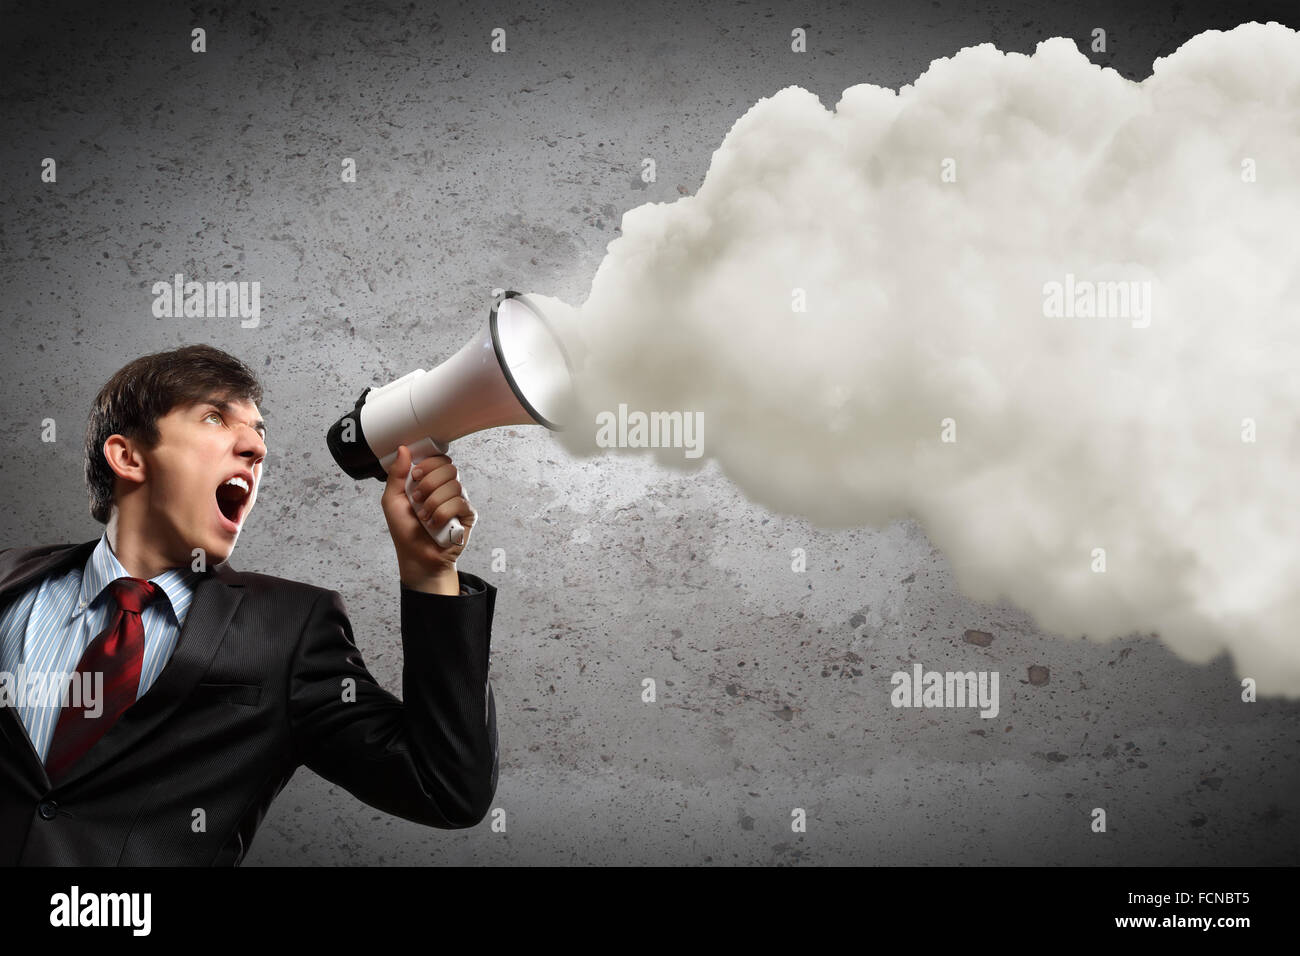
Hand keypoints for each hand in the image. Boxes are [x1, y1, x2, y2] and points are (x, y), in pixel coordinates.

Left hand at [381, 445, 476, 593]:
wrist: (416, 557)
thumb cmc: (405, 531)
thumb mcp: (392, 500)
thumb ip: (397, 474)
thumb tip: (404, 449)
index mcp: (431, 481)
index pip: (439, 459)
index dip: (427, 464)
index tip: (414, 476)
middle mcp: (447, 488)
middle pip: (448, 468)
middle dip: (428, 483)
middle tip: (417, 499)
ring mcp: (459, 501)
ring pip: (453, 486)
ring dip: (433, 502)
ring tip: (424, 516)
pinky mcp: (468, 515)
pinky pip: (460, 503)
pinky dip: (442, 514)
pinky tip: (435, 523)